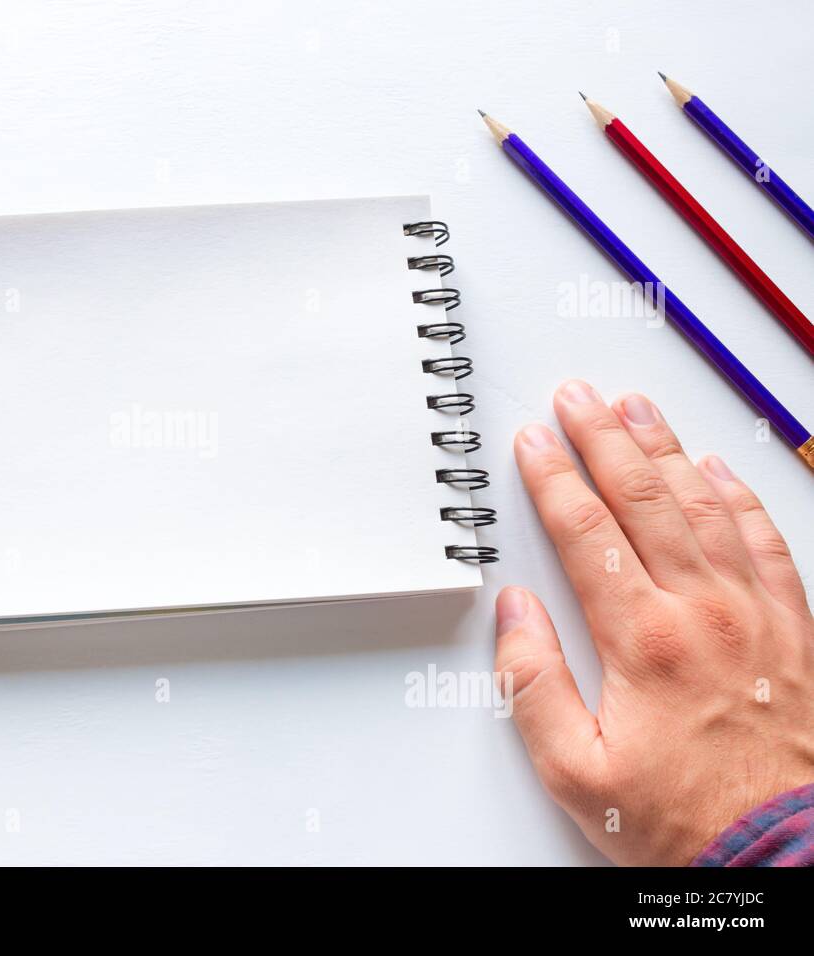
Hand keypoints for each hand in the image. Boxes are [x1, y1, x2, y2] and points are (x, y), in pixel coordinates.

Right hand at [497, 380, 813, 864]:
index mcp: (644, 640)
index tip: (534, 443)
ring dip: (664, 448)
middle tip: (578, 398)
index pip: (586, 531)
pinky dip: (738, 494)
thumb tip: (516, 613)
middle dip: (603, 438)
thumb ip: (534, 684)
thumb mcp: (575, 771)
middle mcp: (704, 611)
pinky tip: (716, 469)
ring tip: (636, 408)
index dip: (553, 477)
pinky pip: (764, 539)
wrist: (784, 852)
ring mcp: (756, 613)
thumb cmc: (682, 817)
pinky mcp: (793, 627)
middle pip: (644, 498)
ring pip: (704, 503)